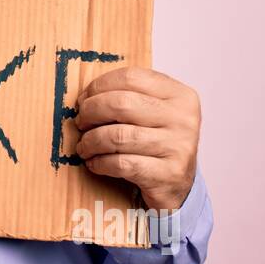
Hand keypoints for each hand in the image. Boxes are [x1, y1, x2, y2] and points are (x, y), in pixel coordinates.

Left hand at [73, 67, 200, 212]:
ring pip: (118, 136)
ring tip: (84, 146)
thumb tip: (85, 97)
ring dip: (91, 141)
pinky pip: (121, 163)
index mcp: (180, 95)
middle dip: (91, 112)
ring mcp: (178, 147)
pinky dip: (100, 162)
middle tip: (80, 122)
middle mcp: (183, 118)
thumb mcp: (153, 113)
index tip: (84, 99)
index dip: (99, 86)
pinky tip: (95, 163)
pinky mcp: (168, 174)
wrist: (179, 185)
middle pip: (121, 104)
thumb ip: (128, 97)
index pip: (131, 78)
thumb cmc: (158, 143)